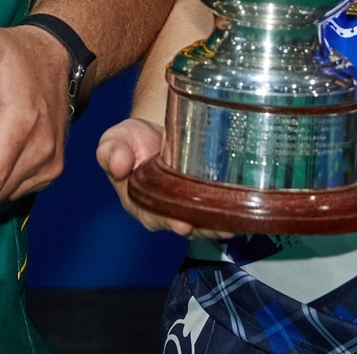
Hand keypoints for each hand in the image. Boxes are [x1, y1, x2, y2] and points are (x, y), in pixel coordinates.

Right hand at [94, 117, 228, 238]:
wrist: (154, 129)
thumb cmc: (131, 141)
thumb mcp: (115, 140)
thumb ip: (111, 151)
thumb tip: (117, 163)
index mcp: (140, 203)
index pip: (154, 217)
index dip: (168, 222)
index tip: (181, 224)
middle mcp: (166, 210)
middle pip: (186, 224)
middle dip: (202, 227)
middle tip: (216, 227)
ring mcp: (188, 205)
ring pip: (206, 221)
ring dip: (221, 223)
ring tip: (236, 222)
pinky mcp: (206, 196)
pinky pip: (219, 209)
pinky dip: (233, 212)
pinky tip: (246, 211)